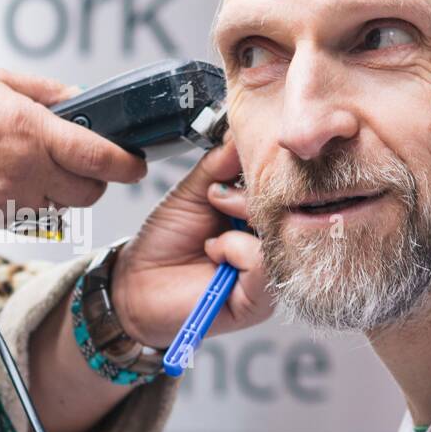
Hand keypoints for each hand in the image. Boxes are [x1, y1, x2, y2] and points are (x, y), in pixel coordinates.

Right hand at [0, 67, 146, 225]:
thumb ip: (46, 92)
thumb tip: (80, 100)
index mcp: (33, 133)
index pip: (101, 159)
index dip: (128, 165)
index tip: (137, 162)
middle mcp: (26, 172)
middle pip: (88, 193)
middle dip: (95, 179)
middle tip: (85, 161)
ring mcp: (8, 201)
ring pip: (60, 208)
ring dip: (62, 192)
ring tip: (40, 167)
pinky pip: (28, 216)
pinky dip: (31, 202)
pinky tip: (11, 179)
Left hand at [111, 138, 273, 349]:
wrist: (136, 283)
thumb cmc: (165, 241)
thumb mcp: (194, 191)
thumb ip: (221, 163)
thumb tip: (243, 130)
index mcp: (264, 217)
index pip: (291, 186)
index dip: (270, 168)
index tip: (243, 155)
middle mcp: (275, 245)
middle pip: (294, 207)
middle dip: (255, 191)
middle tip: (217, 194)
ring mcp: (270, 273)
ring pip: (283, 234)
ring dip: (243, 216)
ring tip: (214, 218)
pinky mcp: (258, 300)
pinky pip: (263, 263)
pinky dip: (235, 248)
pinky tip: (214, 250)